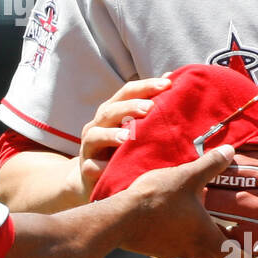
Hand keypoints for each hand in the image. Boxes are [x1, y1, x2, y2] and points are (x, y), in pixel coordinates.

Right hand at [67, 74, 172, 203]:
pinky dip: (100, 166)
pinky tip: (110, 167)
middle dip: (130, 107)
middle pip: (110, 110)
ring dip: (110, 135)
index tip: (167, 84)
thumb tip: (170, 78)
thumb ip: (149, 105)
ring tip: (126, 137)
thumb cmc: (120, 149)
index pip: (127, 92)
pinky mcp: (86, 169)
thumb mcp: (134, 127)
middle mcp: (98, 125)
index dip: (145, 86)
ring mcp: (89, 147)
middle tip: (150, 108)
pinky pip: (91, 166)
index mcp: (112, 111)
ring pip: (95, 136)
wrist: (93, 180)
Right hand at [117, 143, 234, 257]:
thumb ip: (210, 165)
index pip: (235, 256)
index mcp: (207, 237)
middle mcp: (193, 250)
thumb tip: (229, 151)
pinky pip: (172, 250)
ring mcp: (173, 252)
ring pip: (193, 254)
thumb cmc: (159, 199)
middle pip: (215, 256)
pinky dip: (176, 242)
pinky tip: (171, 230)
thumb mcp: (187, 176)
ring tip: (199, 229)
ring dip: (199, 245)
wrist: (121, 218)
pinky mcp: (155, 250)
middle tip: (227, 236)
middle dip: (222, 248)